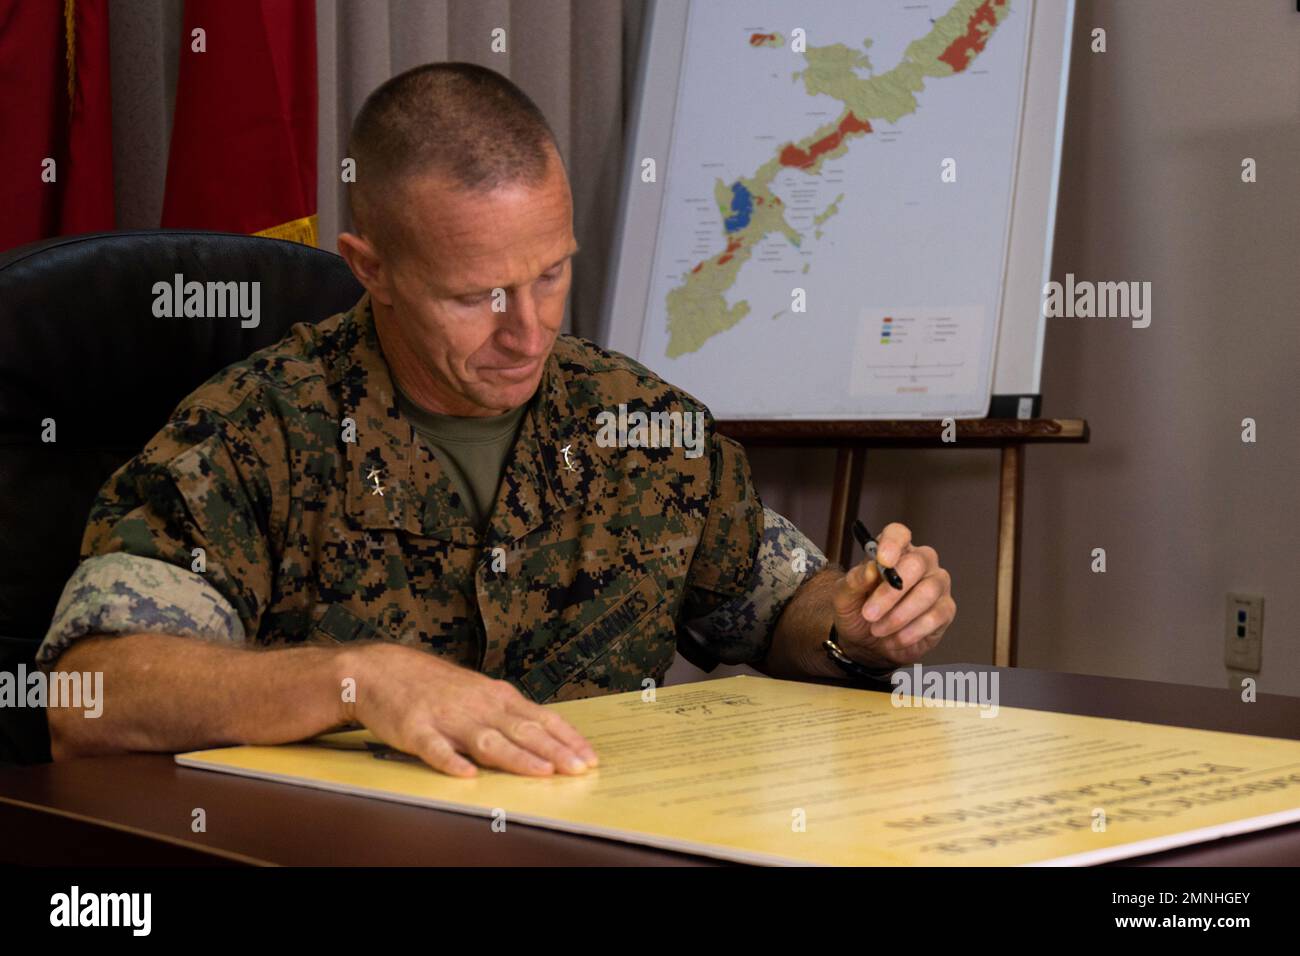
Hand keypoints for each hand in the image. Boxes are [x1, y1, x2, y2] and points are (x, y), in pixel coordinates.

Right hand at [338, 643, 598, 777]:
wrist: (381, 669)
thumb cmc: (434, 685)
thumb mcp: (478, 692)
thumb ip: (507, 714)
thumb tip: (545, 738)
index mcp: (497, 697)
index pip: (541, 719)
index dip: (566, 739)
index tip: (590, 758)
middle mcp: (478, 705)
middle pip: (522, 730)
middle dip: (553, 750)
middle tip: (578, 769)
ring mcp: (447, 717)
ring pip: (487, 740)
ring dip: (516, 757)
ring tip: (542, 772)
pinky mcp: (415, 729)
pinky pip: (434, 748)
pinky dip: (450, 761)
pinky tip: (466, 775)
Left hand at [830, 522, 954, 668]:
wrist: (867, 644)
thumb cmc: (857, 611)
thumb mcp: (844, 598)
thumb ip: (854, 581)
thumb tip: (871, 568)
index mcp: (893, 552)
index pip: (898, 534)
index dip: (892, 543)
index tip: (882, 560)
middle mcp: (920, 562)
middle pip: (916, 563)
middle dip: (890, 592)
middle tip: (869, 613)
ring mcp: (936, 584)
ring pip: (928, 591)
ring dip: (899, 615)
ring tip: (877, 630)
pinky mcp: (945, 610)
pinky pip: (936, 616)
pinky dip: (912, 631)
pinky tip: (894, 639)